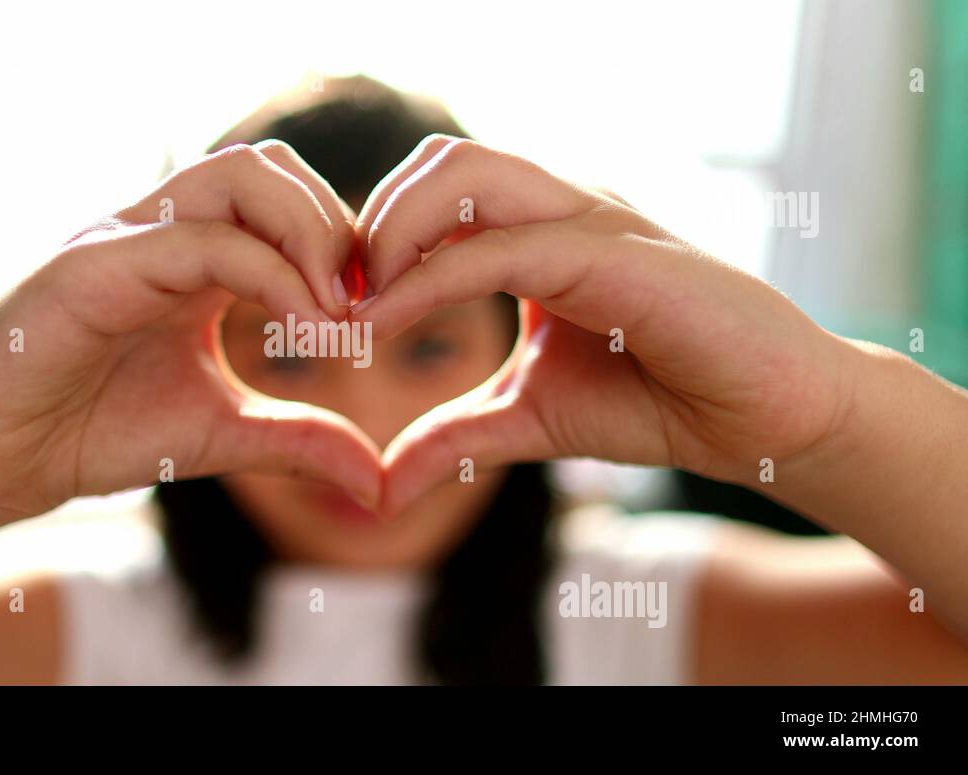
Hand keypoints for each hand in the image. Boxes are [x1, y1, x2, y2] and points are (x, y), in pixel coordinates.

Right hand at [0, 141, 380, 523]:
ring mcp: (123, 240)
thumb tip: (378, 483)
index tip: (372, 322)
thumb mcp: (220, 436)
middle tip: (362, 309)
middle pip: (269, 167)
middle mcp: (160, 232)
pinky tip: (298, 330)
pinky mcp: (89, 267)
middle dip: (335, 228)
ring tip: (334, 315)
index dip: (345, 246)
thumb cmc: (91, 434)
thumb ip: (297, 442)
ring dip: (308, 235)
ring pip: (236, 176)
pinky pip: (192, 241)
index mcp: (192, 257)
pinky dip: (265, 275)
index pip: (285, 200)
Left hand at [352, 136, 858, 515]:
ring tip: (360, 305)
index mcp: (539, 232)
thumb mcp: (528, 422)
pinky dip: (431, 280)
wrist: (765, 423)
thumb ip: (453, 439)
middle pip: (441, 159)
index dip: (371, 242)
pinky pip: (502, 246)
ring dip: (391, 230)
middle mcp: (562, 209)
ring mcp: (591, 222)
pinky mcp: (616, 256)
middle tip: (337, 299)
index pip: (436, 194)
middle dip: (371, 219)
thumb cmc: (658, 403)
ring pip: (466, 173)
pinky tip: (386, 323)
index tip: (328, 312)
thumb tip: (379, 487)